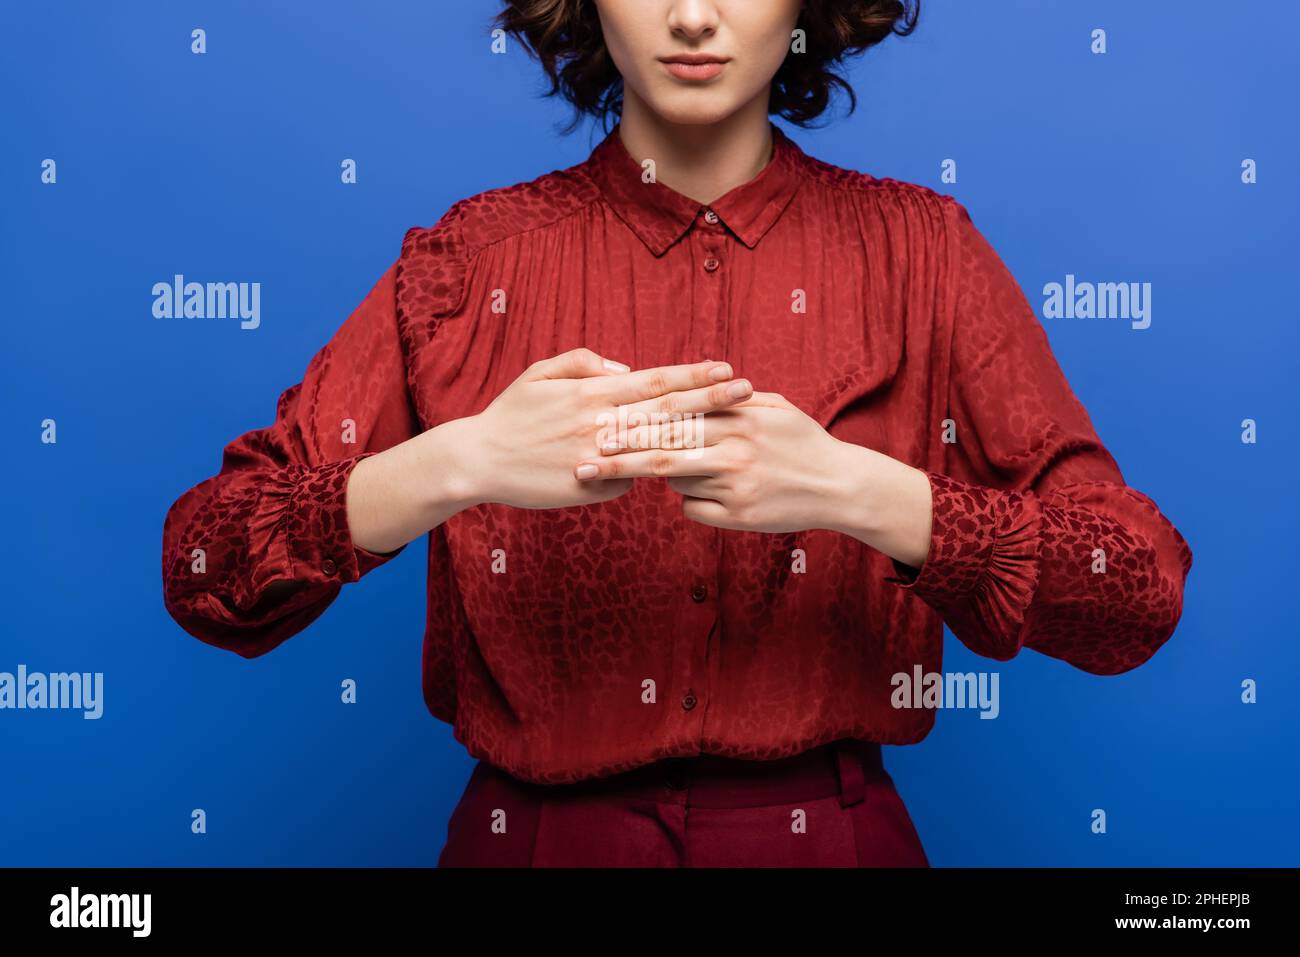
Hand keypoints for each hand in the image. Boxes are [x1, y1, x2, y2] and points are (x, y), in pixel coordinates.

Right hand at [456, 348, 753, 510]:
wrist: (477, 461)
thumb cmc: (511, 415)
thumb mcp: (539, 374)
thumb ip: (582, 363)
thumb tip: (624, 371)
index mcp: (591, 392)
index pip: (654, 380)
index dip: (692, 374)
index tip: (725, 366)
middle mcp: (600, 422)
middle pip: (666, 410)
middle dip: (711, 398)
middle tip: (748, 390)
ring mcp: (598, 456)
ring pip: (656, 447)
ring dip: (697, 437)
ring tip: (734, 430)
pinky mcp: (590, 487)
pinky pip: (627, 481)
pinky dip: (639, 475)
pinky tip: (659, 478)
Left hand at [571, 390, 854, 531]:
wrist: (839, 486)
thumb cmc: (802, 442)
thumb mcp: (774, 408)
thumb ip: (732, 399)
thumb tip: (692, 387)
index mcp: (738, 417)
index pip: (675, 416)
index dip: (634, 421)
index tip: (598, 423)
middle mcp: (733, 450)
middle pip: (663, 453)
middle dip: (619, 457)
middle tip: (581, 462)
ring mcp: (735, 486)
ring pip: (676, 482)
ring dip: (661, 475)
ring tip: (644, 471)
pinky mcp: (738, 517)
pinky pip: (694, 509)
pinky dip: (690, 501)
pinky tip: (712, 495)